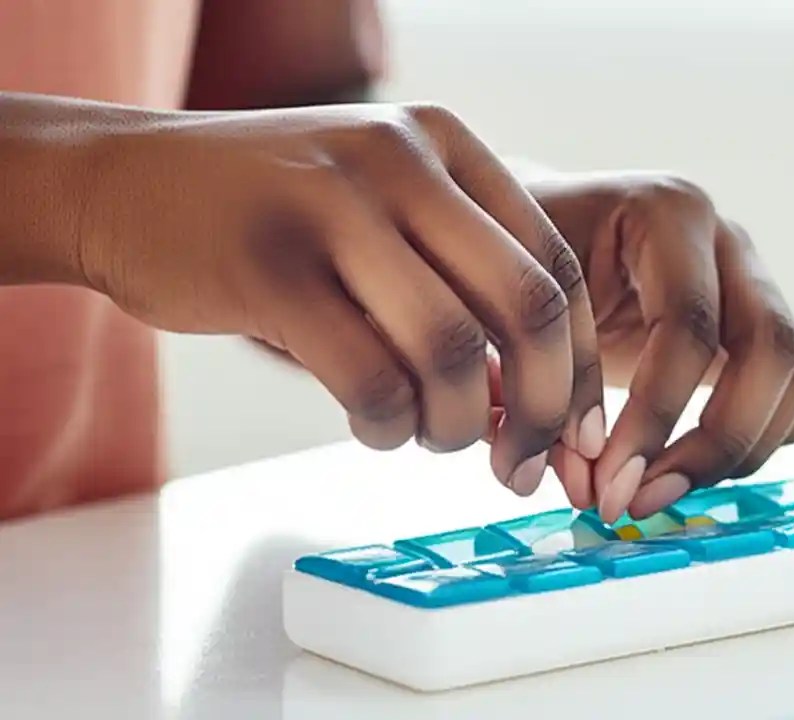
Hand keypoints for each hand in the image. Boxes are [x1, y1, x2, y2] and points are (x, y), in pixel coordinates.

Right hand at [47, 98, 604, 493]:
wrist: (120, 182)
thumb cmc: (271, 217)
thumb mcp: (378, 214)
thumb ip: (457, 286)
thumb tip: (534, 403)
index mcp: (444, 144)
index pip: (558, 263)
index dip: (580, 361)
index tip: (572, 427)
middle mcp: (400, 159)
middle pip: (528, 306)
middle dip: (542, 405)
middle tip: (521, 460)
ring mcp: (332, 205)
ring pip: (453, 351)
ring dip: (456, 424)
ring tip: (431, 435)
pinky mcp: (268, 268)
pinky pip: (370, 379)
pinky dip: (389, 426)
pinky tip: (377, 426)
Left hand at [527, 173, 793, 520]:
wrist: (530, 245)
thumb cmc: (515, 267)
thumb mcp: (508, 308)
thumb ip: (537, 388)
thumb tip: (583, 482)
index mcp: (666, 211)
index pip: (689, 326)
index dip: (654, 418)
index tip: (608, 484)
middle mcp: (727, 241)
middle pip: (773, 350)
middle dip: (713, 444)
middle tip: (640, 500)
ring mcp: (756, 282)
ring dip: (741, 452)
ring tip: (659, 492)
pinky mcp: (765, 327)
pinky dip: (763, 440)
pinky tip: (688, 467)